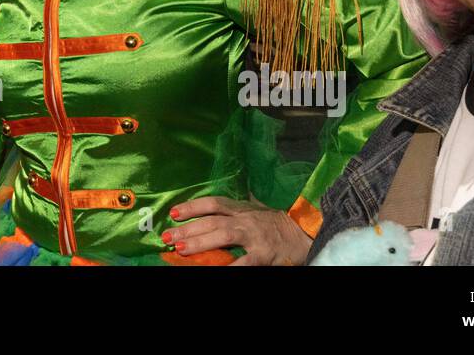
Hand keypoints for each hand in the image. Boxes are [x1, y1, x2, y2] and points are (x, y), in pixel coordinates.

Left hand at [163, 196, 312, 264]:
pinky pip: (244, 262)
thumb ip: (239, 207)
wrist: (306, 232)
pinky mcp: (264, 255)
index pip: (213, 203)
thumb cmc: (278, 223)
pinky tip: (215, 270)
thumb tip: (221, 203)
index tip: (173, 213)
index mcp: (242, 209)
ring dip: (199, 242)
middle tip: (167, 236)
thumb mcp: (257, 209)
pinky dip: (229, 266)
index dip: (192, 207)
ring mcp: (254, 236)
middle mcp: (245, 220)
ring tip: (180, 249)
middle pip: (212, 221)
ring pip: (222, 236)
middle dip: (188, 228)